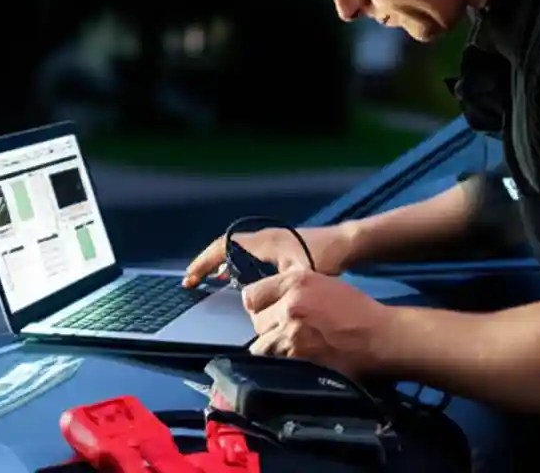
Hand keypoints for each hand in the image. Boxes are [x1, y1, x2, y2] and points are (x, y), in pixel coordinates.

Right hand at [182, 223, 355, 287]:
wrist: (349, 243)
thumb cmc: (326, 257)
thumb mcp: (299, 275)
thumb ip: (276, 288)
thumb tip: (251, 302)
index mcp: (263, 242)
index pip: (223, 246)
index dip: (204, 262)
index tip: (190, 278)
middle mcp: (264, 237)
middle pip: (226, 247)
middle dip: (207, 263)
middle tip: (193, 282)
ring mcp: (272, 240)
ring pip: (237, 250)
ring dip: (221, 264)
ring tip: (208, 282)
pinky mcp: (281, 246)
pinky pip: (248, 253)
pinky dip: (236, 264)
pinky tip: (237, 279)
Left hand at [243, 269, 390, 377]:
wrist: (379, 338)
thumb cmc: (355, 309)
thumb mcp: (321, 284)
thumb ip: (291, 289)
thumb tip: (264, 304)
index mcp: (295, 282)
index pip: (251, 296)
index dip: (261, 305)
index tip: (270, 312)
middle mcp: (289, 305)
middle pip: (256, 322)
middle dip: (268, 328)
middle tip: (286, 333)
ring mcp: (291, 336)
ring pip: (261, 347)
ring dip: (273, 349)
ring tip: (292, 350)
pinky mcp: (297, 361)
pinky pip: (274, 365)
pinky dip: (281, 365)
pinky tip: (297, 363)